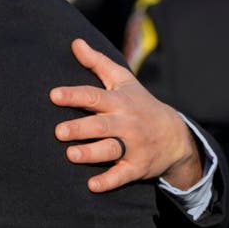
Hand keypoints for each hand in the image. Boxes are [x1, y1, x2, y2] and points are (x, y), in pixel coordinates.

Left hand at [50, 38, 201, 192]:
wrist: (175, 135)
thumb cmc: (140, 104)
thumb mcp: (124, 81)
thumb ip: (98, 63)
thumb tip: (75, 42)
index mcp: (119, 102)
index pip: (94, 96)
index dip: (74, 95)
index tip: (54, 95)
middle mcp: (126, 123)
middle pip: (101, 125)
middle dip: (80, 128)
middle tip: (58, 131)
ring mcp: (133, 146)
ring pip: (110, 150)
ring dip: (91, 153)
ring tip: (71, 155)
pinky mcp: (137, 167)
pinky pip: (122, 175)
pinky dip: (109, 181)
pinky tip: (92, 185)